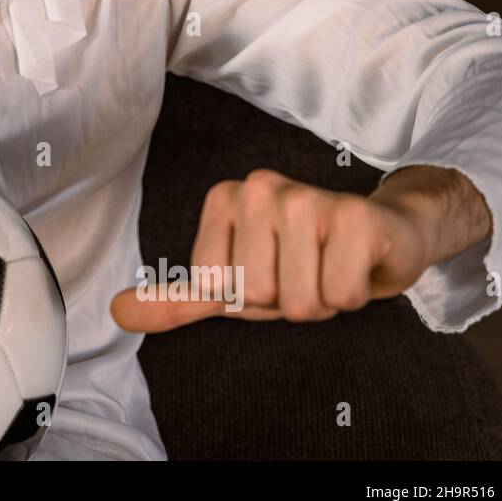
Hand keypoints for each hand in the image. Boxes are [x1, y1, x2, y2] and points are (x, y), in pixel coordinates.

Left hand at [109, 168, 433, 332]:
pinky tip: (356, 266)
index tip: (272, 271)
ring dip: (321, 301)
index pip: (218, 288)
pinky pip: (340, 294)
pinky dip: (352, 296)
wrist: (384, 237)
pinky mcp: (354, 216)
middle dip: (287, 302)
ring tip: (329, 269)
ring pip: (300, 301)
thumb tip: (117, 311)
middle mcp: (261, 189)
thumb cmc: (303, 260)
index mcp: (225, 199)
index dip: (250, 298)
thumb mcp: (233, 282)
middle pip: (258, 296)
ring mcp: (307, 198)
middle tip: (306, 272)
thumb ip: (177, 298)